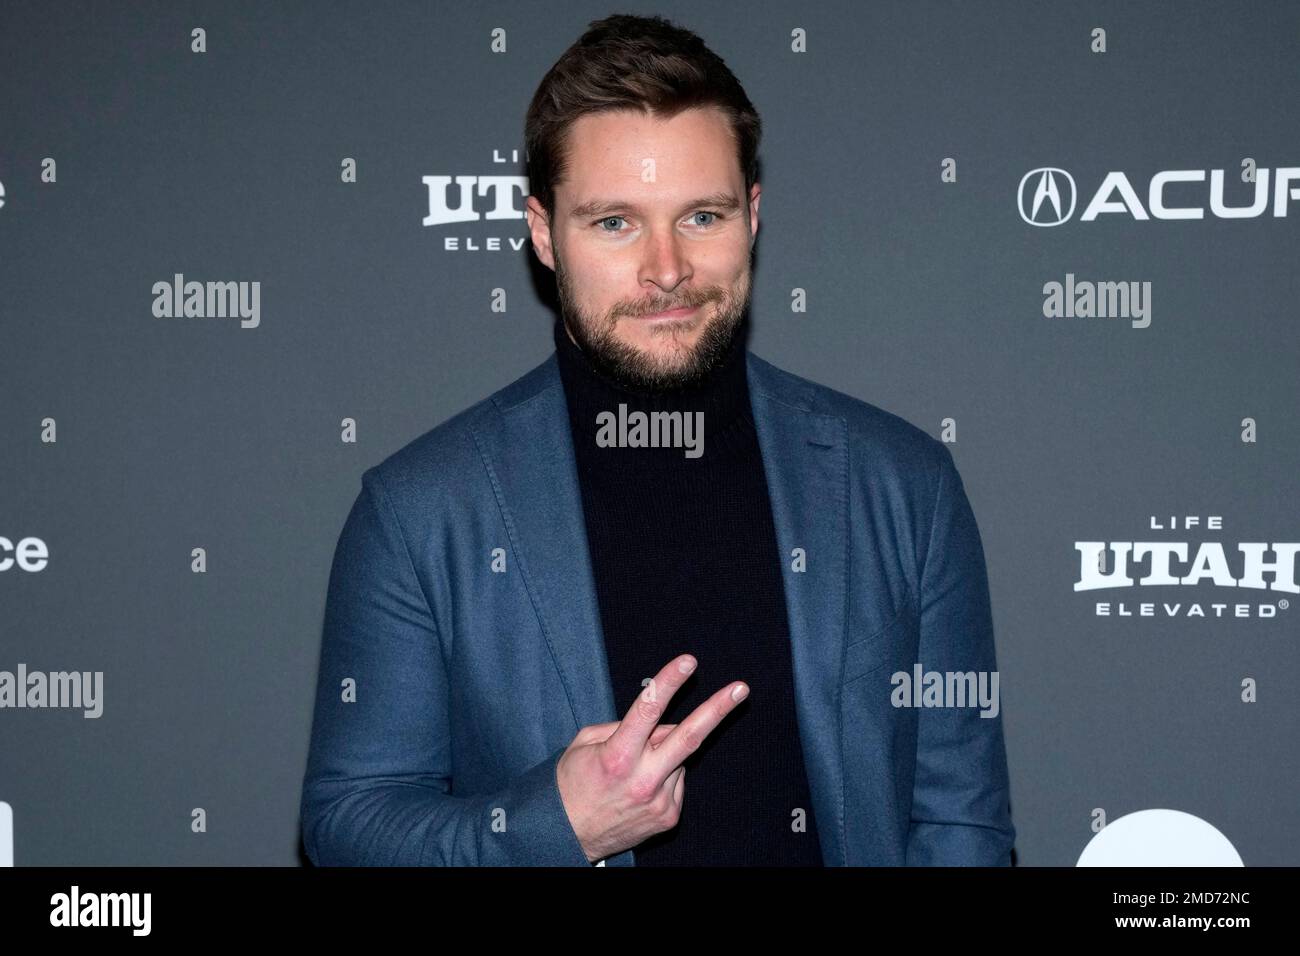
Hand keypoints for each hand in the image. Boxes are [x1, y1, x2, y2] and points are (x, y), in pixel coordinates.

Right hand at [555, 654, 748, 861]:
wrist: (566, 836)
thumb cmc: (572, 783)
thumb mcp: (585, 744)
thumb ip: (623, 727)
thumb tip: (662, 722)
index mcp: (617, 756)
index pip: (648, 710)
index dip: (669, 682)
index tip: (689, 662)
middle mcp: (642, 779)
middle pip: (689, 737)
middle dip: (717, 709)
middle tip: (742, 688)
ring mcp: (660, 801)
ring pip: (678, 758)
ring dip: (664, 753)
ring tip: (633, 771)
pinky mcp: (669, 817)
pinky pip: (677, 781)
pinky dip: (665, 775)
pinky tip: (640, 788)